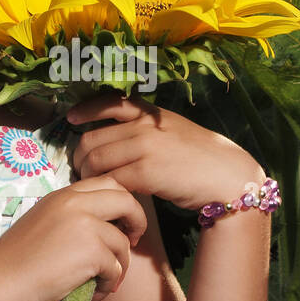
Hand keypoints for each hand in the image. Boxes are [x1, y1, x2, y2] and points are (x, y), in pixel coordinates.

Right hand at [0, 175, 147, 300]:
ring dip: (119, 265)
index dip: (122, 202)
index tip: (121, 222)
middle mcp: (76, 203)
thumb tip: (103, 228)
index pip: (108, 183)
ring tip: (104, 281)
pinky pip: (116, 267)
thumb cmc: (16, 260)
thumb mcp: (43, 221)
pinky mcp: (91, 251)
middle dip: (137, 221)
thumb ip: (70, 216)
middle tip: (133, 241)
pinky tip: (95, 291)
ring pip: (122, 242)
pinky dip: (110, 283)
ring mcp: (85, 225)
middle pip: (126, 201)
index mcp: (63, 194)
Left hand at [67, 93, 265, 212]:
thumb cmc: (203, 159)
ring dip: (87, 176)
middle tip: (80, 171)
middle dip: (79, 157)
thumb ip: (147, 131)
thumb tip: (118, 141)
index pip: (109, 102)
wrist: (228, 177)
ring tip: (91, 187)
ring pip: (96, 160)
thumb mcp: (173, 131)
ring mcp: (144, 147)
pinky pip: (110, 180)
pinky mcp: (146, 172)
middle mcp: (144, 126)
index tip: (70, 118)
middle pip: (92, 138)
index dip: (85, 110)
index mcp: (151, 113)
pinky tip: (107, 198)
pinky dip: (103, 190)